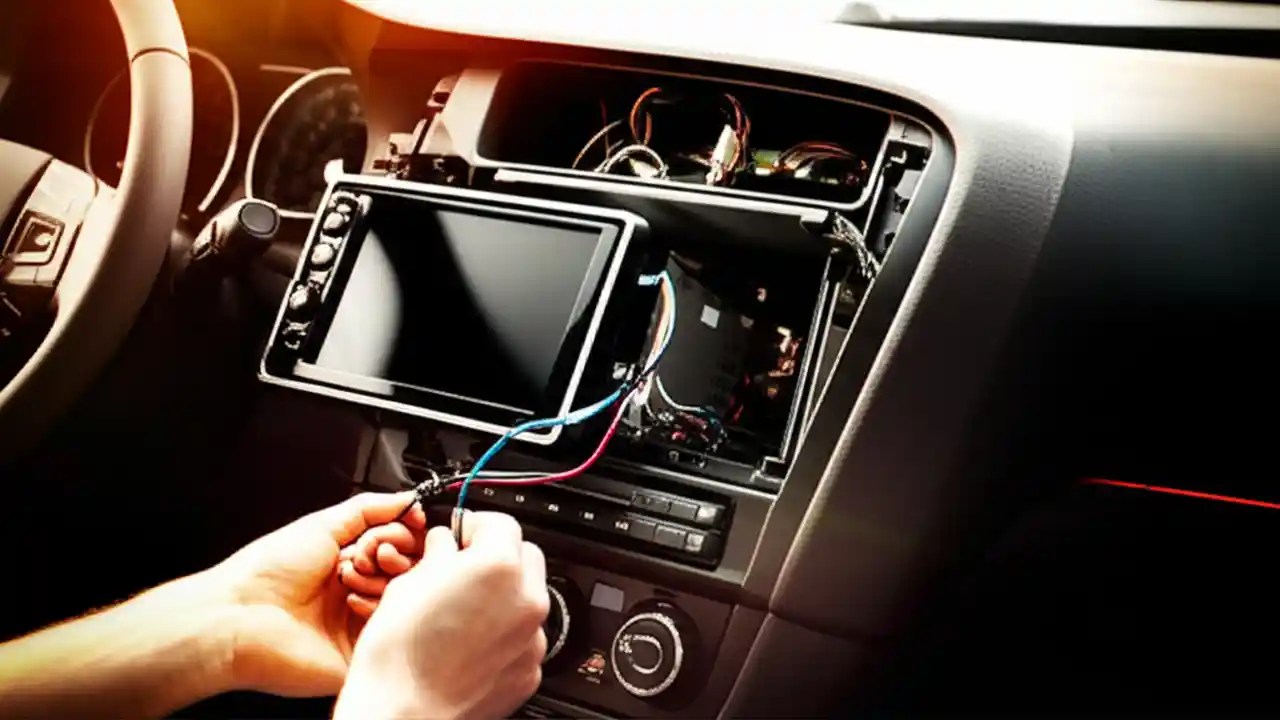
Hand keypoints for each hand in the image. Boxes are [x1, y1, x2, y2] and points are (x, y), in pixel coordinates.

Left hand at [207, 492, 425, 696]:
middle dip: (393, 552)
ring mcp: (360, 623)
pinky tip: (352, 603)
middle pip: (406, 569)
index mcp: (346, 562)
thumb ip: (369, 509)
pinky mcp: (361, 654)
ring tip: (350, 580)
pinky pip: (393, 630)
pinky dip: (378, 609)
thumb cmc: (268, 570)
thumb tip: (408, 499)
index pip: (399, 544)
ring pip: (404, 597)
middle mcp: (356, 592)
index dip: (402, 532)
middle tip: (371, 553)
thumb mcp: (321, 525)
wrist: (239, 618)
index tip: (405, 524)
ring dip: (381, 579)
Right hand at [335, 512, 548, 719]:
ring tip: (462, 612)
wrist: (404, 713)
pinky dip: (503, 633)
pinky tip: (469, 642)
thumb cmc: (400, 655)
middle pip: (523, 557)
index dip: (475, 525)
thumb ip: (441, 554)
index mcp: (499, 566)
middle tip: (462, 568)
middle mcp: (526, 600)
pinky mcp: (530, 669)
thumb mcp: (410, 582)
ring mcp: (532, 638)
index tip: (461, 533)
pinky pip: (523, 637)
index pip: (501, 523)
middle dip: (496, 556)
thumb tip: (447, 544)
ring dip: (502, 596)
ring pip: (526, 598)